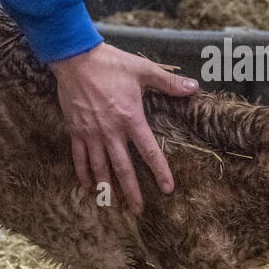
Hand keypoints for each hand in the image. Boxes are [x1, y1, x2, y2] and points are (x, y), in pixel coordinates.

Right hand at [50, 43, 197, 212]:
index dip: (160, 171)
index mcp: (131, 118)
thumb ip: (168, 83)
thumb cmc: (111, 63)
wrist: (75, 58)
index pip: (149, 151)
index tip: (167, 189)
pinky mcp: (75, 130)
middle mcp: (111, 131)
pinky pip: (79, 156)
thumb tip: (194, 88)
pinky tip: (87, 185)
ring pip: (100, 167)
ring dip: (107, 187)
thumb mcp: (143, 70)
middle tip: (138, 210)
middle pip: (123, 167)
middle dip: (131, 191)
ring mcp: (91, 133)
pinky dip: (83, 172)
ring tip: (111, 204)